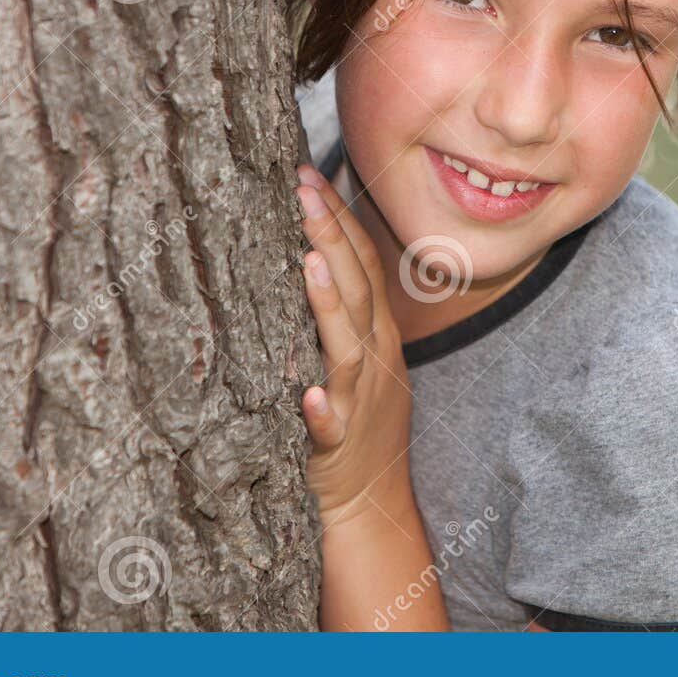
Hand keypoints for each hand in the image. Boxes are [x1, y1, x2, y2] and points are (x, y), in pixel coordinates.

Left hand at [294, 162, 413, 529]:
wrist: (370, 503)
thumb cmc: (354, 418)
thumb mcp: (357, 353)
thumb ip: (341, 306)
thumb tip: (310, 245)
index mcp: (376, 331)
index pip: (362, 261)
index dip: (339, 216)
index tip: (306, 173)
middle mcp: (372, 357)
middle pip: (355, 287)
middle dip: (331, 234)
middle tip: (301, 189)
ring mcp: (358, 399)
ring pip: (345, 346)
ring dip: (329, 305)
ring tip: (311, 263)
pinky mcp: (336, 445)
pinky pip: (331, 427)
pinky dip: (322, 410)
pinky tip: (309, 395)